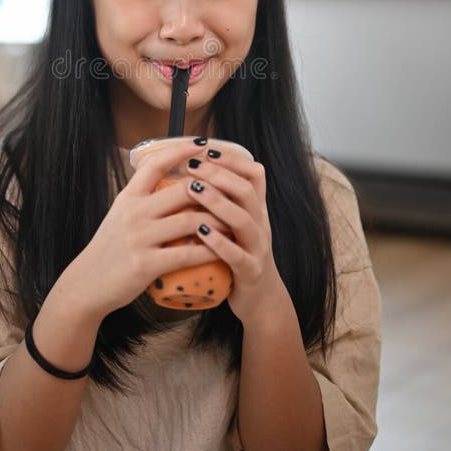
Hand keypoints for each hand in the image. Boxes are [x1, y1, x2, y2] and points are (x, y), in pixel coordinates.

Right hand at [64, 139, 227, 319]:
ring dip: (219, 220)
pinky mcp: (146, 264)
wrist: (88, 283)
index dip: (180, 150)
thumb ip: (144, 197)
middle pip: (183, 190)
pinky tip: (223, 249)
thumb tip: (172, 178)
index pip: (156, 163)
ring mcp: (139, 237)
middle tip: (234, 190)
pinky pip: (187, 254)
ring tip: (235, 221)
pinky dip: (209, 250)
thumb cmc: (110, 248)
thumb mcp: (121, 213)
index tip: (202, 143)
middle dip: (214, 189)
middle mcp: (134, 212)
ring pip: (191, 220)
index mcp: (129, 197)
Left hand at [185, 146, 283, 323]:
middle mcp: (260, 224)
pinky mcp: (250, 272)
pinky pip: (237, 255)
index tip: (207, 150)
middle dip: (220, 175)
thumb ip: (223, 201)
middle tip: (193, 166)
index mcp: (255, 210)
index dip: (233, 160)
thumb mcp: (236, 224)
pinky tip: (200, 233)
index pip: (254, 174)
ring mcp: (257, 248)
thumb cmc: (239, 255)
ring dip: (217, 202)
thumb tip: (190, 170)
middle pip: (247, 191)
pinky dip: (219, 243)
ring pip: (243, 220)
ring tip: (193, 190)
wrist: (260, 300)